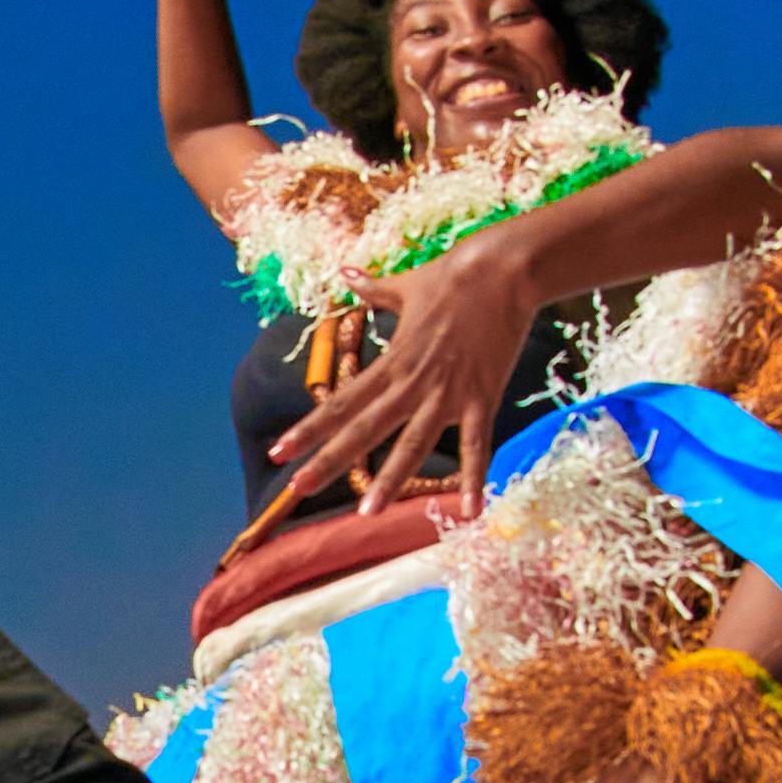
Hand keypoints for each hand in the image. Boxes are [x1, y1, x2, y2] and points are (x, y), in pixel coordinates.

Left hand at [265, 224, 539, 522]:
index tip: (278, 450)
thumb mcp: (406, 284)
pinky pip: (476, 445)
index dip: (308, 428)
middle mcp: (412, 382)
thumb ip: (374, 288)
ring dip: (390, 480)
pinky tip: (471, 510)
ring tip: (367, 512)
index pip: (340, 402)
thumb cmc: (455, 276)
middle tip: (297, 489)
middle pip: (363, 428)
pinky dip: (474, 477)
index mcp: (391, 362)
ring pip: (412, 444)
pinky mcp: (482, 397)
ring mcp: (447, 393)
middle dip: (329, 460)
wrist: (504, 270)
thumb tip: (346, 272)